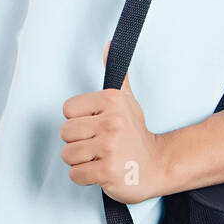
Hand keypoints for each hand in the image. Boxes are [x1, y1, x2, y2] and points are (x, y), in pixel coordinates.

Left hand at [60, 41, 168, 201]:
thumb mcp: (128, 101)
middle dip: (78, 142)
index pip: (68, 109)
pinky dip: (85, 177)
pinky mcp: (108, 171)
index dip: (79, 121)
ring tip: (100, 158)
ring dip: (81, 161)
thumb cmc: (137, 135)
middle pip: (65, 132)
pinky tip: (102, 171)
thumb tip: (109, 45)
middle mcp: (112, 122)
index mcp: (112, 100)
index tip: (96, 126)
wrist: (158, 166)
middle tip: (98, 145)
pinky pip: (76, 174)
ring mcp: (110, 147)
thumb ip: (117, 75)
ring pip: (68, 154)